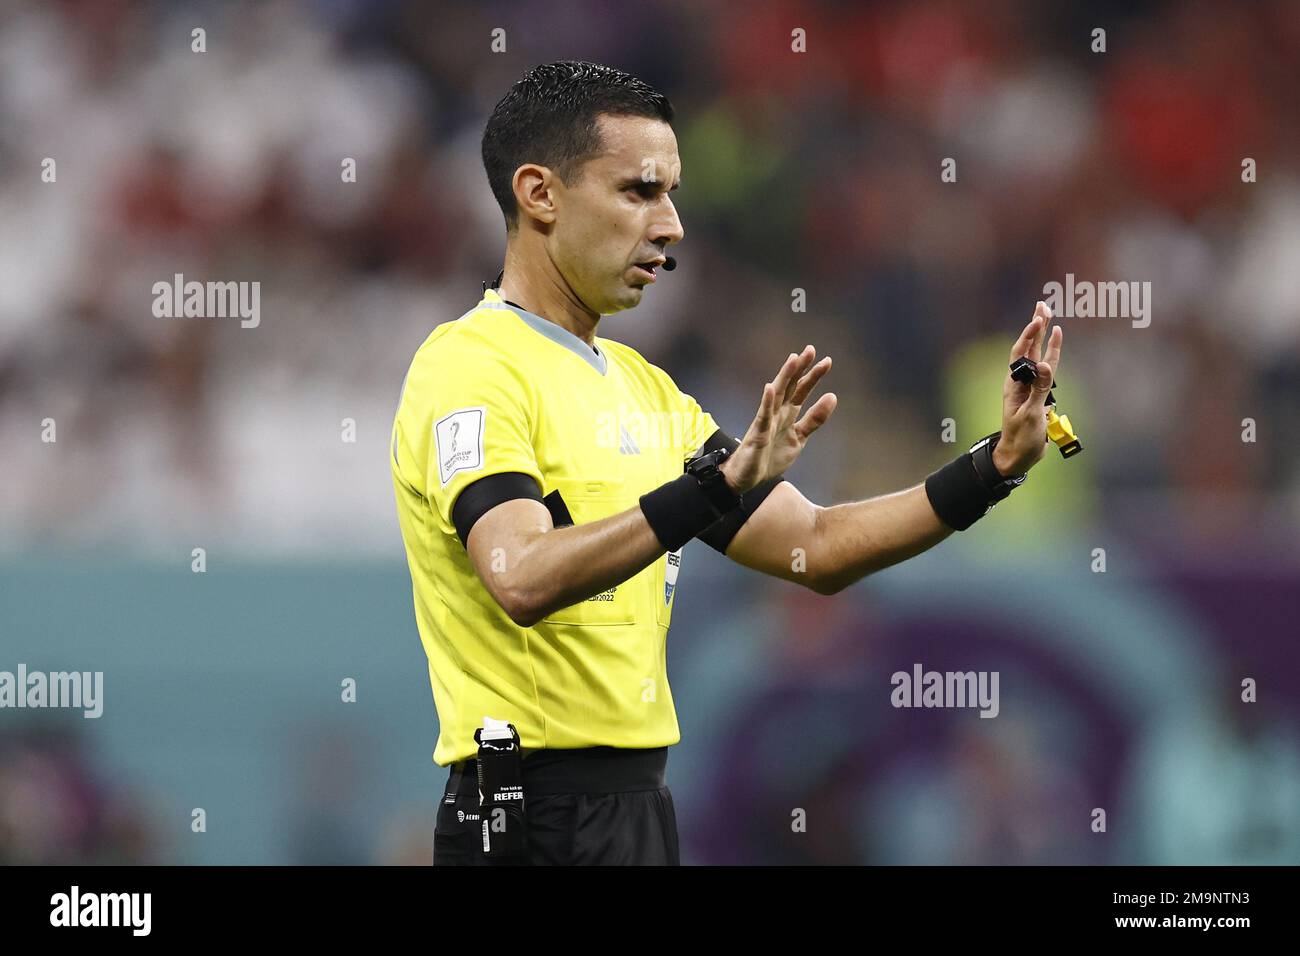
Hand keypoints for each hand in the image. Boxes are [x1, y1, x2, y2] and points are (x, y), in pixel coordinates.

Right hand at [721, 345, 836, 493]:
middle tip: (811, 350)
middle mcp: (777, 413)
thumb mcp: (799, 438)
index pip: (802, 391)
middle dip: (800, 369)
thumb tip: (833, 396)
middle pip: (790, 387)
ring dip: (784, 377)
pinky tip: (770, 388)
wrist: (747, 478)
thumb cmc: (769, 457)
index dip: (813, 376)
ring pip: (776, 395)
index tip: (826, 361)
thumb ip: (815, 419)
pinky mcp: (757, 433)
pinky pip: (762, 415)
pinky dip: (766, 401)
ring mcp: (766, 421)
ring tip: (793, 360)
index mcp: (788, 414)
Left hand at [994, 301, 1064, 475]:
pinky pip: (1047, 372)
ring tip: (1050, 318)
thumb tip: (1045, 364)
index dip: (1030, 335)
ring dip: (1045, 339)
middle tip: (1043, 305)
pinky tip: (1054, 349)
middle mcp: (1021, 382)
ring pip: (1039, 357)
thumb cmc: (1021, 438)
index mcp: (1014, 384)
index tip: (1039, 318)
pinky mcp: (1039, 395)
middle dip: (1037, 327)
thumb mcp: (1030, 413)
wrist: (1019, 455)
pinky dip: (1053, 357)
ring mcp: (1030, 387)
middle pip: (1030, 349)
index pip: (1021, 353)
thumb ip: (1039, 389)